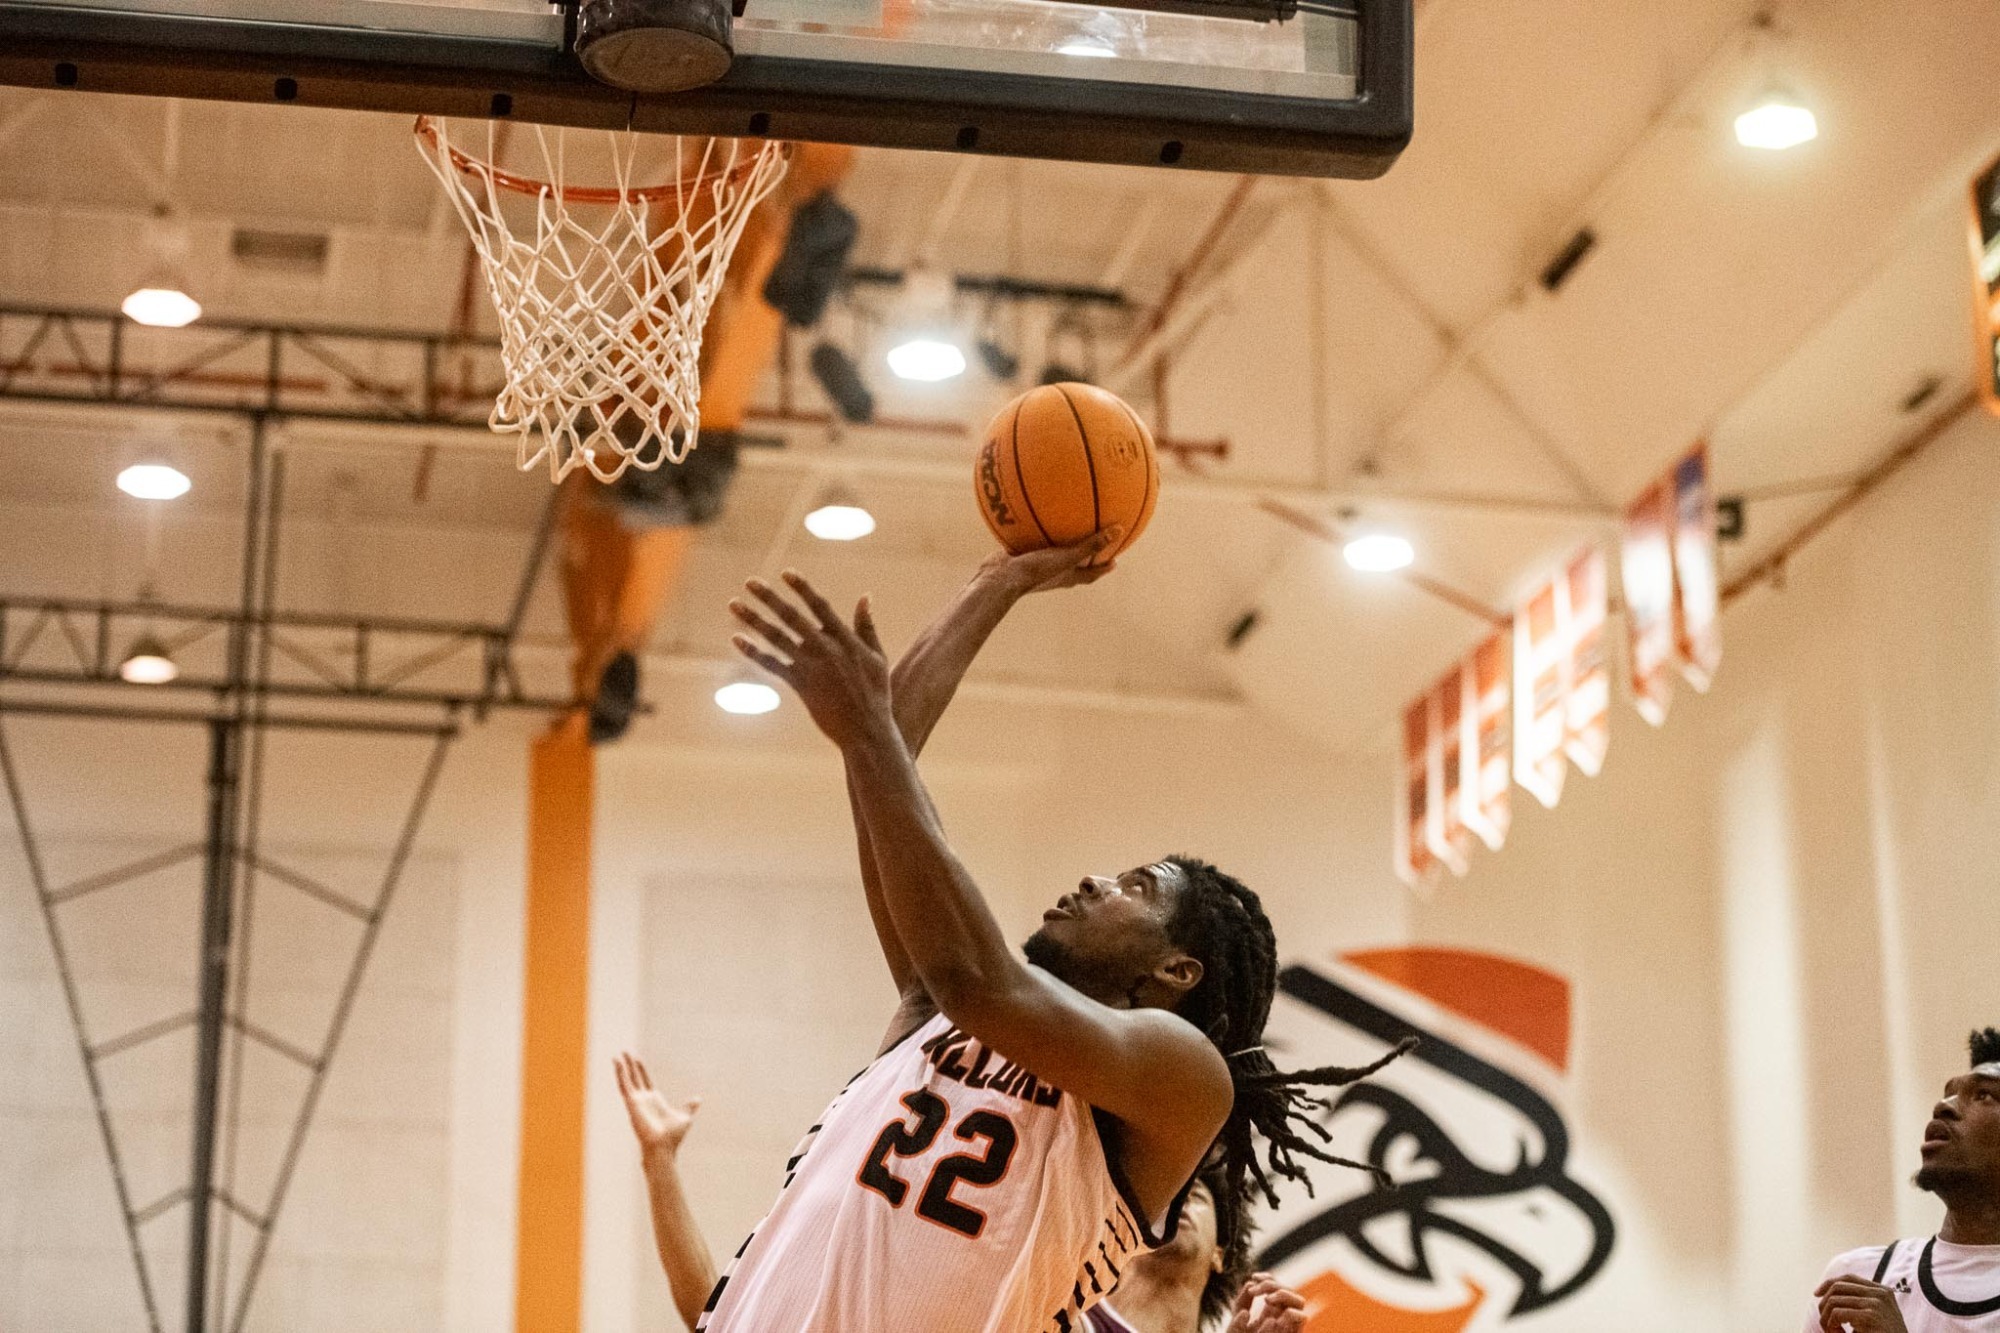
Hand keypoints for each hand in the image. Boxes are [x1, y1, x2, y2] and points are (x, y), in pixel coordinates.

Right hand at [614, 1052, 699, 1158]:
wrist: (663, 1146)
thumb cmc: (673, 1136)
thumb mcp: (685, 1117)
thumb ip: (688, 1107)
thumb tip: (697, 1100)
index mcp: (655, 1101)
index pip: (646, 1081)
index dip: (641, 1070)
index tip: (637, 1059)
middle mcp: (644, 1100)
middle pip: (634, 1078)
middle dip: (629, 1066)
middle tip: (624, 1052)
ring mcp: (636, 1101)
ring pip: (627, 1081)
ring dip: (621, 1069)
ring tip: (616, 1056)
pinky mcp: (632, 1103)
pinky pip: (624, 1087)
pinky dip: (620, 1076)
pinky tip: (617, 1065)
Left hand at [730, 571, 892, 749]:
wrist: (867, 730)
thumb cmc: (875, 693)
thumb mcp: (877, 656)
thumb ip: (867, 626)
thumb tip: (865, 596)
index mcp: (845, 639)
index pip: (819, 606)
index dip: (802, 588)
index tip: (786, 573)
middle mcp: (825, 649)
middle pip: (791, 617)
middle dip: (769, 597)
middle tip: (750, 581)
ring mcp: (810, 667)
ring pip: (776, 638)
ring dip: (753, 619)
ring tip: (734, 604)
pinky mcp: (800, 685)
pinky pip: (771, 665)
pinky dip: (753, 652)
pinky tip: (737, 639)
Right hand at [979, 527, 1123, 595]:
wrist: (999, 578)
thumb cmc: (1035, 570)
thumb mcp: (1067, 556)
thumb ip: (1091, 544)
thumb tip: (1119, 530)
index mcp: (1067, 577)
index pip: (1090, 575)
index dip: (1103, 568)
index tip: (1114, 561)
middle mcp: (1053, 573)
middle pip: (1073, 565)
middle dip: (1083, 555)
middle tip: (1094, 542)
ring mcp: (1036, 565)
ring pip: (1052, 553)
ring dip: (1059, 542)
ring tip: (1064, 525)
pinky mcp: (1020, 556)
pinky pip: (1031, 541)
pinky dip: (1036, 530)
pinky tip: (1034, 512)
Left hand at [1227, 1274, 1306, 1332]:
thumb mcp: (1236, 1322)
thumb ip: (1241, 1302)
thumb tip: (1249, 1283)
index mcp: (1270, 1311)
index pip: (1276, 1286)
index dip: (1268, 1278)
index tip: (1254, 1277)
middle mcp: (1282, 1316)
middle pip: (1288, 1290)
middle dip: (1273, 1285)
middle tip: (1255, 1291)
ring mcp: (1288, 1325)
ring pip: (1299, 1301)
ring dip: (1284, 1295)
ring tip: (1267, 1300)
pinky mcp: (1292, 1332)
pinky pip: (1302, 1318)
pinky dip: (1291, 1312)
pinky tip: (1274, 1315)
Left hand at [1815, 1277, 1909, 1332]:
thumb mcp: (1873, 1316)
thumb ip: (1859, 1302)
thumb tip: (1825, 1293)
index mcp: (1883, 1291)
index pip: (1848, 1278)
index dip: (1828, 1283)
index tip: (1816, 1294)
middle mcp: (1880, 1293)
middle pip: (1837, 1287)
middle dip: (1824, 1304)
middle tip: (1825, 1323)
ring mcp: (1876, 1303)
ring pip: (1833, 1301)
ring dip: (1826, 1318)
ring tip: (1833, 1331)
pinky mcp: (1870, 1316)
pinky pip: (1837, 1314)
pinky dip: (1831, 1324)